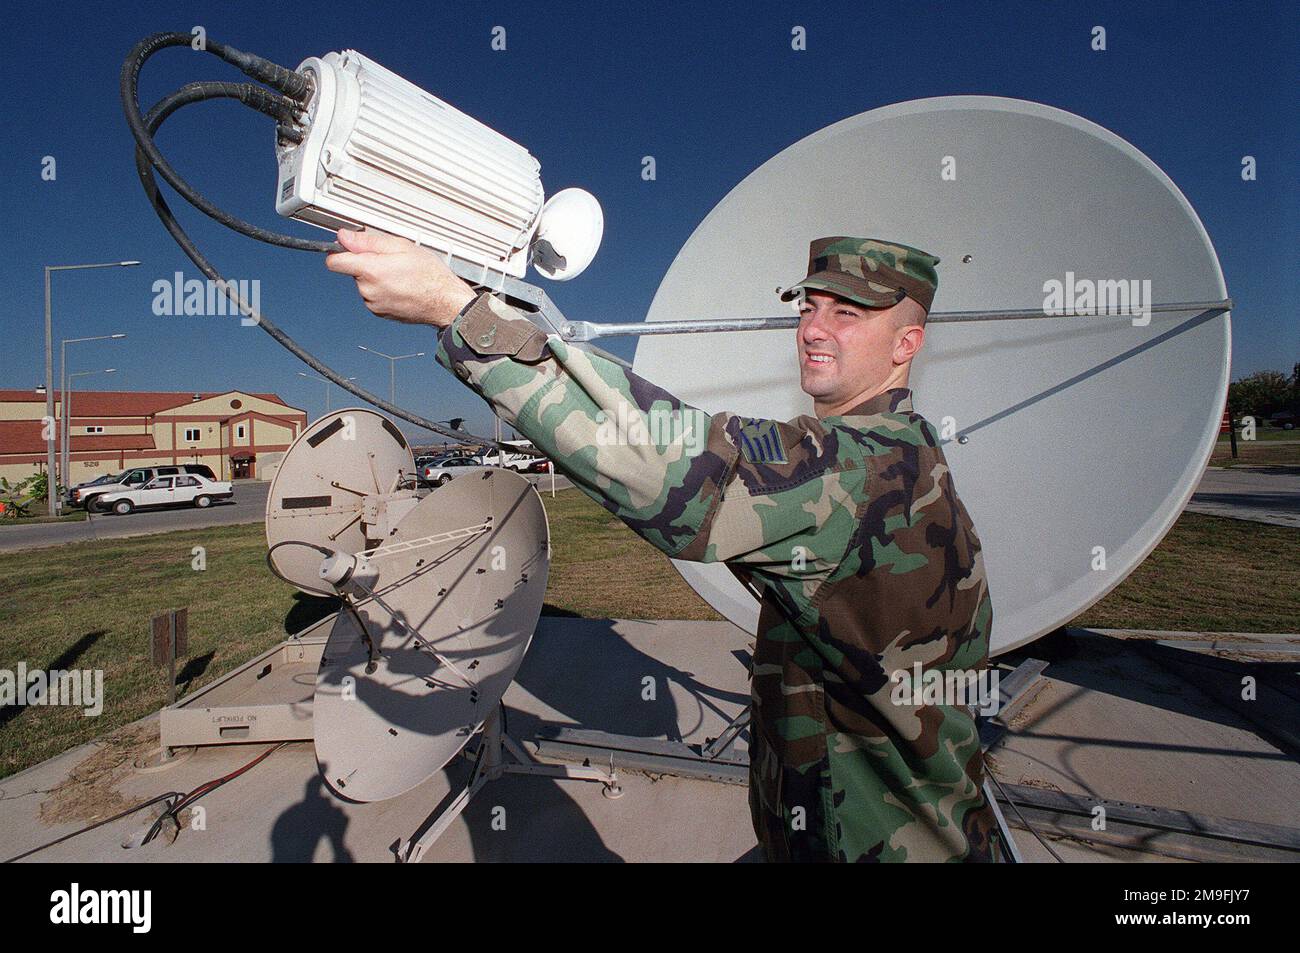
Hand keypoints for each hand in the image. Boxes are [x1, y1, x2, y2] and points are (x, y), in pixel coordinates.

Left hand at [325, 229, 475, 326]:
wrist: (445, 302)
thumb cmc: (430, 276)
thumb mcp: (401, 247)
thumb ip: (368, 242)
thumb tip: (345, 237)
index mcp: (371, 271)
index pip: (335, 262)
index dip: (340, 252)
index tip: (349, 249)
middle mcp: (368, 291)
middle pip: (353, 271)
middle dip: (367, 264)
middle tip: (391, 261)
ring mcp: (373, 304)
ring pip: (364, 284)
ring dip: (376, 278)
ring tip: (400, 275)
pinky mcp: (380, 313)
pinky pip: (373, 296)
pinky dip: (382, 291)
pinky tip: (401, 287)